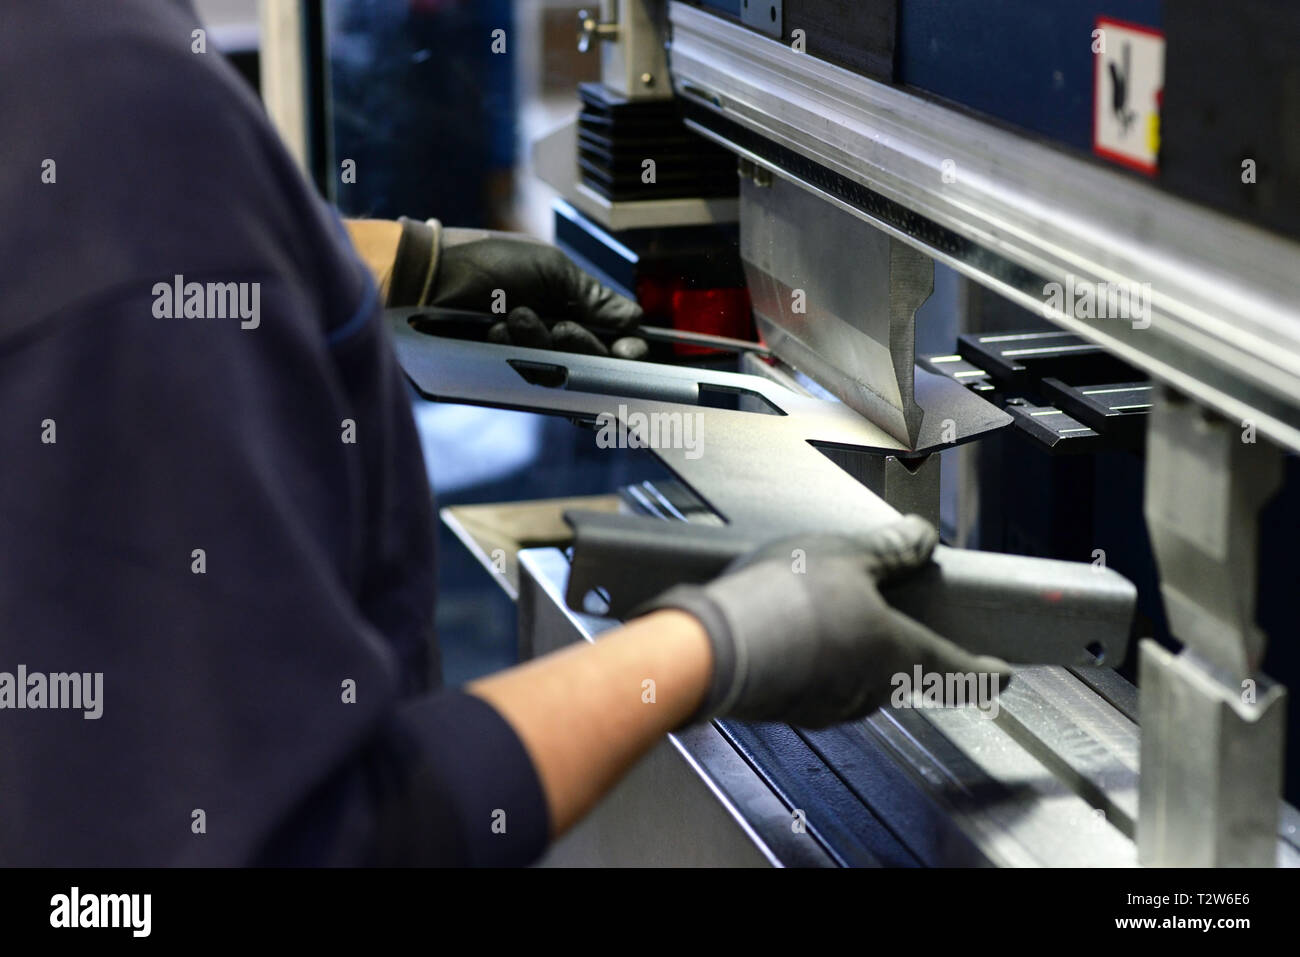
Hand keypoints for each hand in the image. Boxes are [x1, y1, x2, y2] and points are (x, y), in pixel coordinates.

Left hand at [389, 220, 645, 357]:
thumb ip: (594, 297)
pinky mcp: (507, 374)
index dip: (628, 348)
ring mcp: (532, 355)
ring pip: (564, 373)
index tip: (628, 349)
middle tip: (558, 327)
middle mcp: (557, 333)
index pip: (617, 338)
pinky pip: (532, 381)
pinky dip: (519, 357)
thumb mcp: (551, 269)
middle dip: (580, 345)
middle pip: (596, 362)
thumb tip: (635, 320)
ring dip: (544, 346)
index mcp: (572, 305)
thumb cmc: (486, 262)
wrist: (430, 277)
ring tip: (514, 318)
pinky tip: (496, 333)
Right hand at [636, 516, 1011, 727]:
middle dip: (900, 645)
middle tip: (886, 611)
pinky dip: (810, 660)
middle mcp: (869, 691)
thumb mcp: (846, 555)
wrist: (711, 645)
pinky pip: (813, 684)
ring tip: (821, 609)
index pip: (959, 671)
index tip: (1000, 673)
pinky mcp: (786, 708)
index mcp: (899, 654)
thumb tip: (923, 540)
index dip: (983, 672)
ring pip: (856, 679)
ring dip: (850, 651)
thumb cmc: (783, 600)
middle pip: (903, 673)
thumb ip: (890, 551)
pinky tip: (784, 630)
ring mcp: (826, 705)